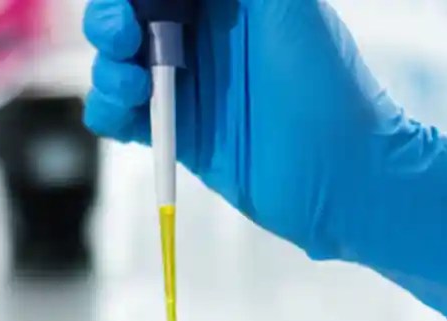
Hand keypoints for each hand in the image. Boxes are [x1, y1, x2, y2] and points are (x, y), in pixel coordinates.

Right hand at [83, 0, 446, 320]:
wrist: (340, 176)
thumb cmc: (328, 84)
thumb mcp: (286, 6)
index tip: (141, 5)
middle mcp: (202, 34)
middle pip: (129, 13)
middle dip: (109, 17)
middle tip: (122, 34)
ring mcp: (185, 83)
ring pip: (113, 59)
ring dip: (105, 66)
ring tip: (133, 85)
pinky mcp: (174, 133)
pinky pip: (117, 114)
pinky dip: (105, 110)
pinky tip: (125, 113)